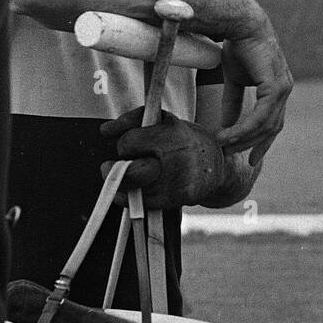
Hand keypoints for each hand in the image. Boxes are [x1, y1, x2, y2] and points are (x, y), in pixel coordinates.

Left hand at [100, 109, 225, 210]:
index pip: (130, 143)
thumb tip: (105, 131)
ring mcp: (178, 184)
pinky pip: (143, 204)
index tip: (131, 145)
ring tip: (128, 176)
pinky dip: (132, 198)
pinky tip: (134, 190)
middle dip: (114, 172)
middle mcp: (177, 161)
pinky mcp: (178, 200)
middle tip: (107, 168)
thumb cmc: (184, 139)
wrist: (217, 164)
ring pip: (134, 192)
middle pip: (132, 174)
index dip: (125, 145)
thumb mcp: (163, 119)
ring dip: (123, 185)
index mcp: (172, 135)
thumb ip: (131, 120)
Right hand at [214, 14, 291, 165]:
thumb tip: (226, 125)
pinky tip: (228, 134)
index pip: (273, 122)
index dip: (262, 142)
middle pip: (271, 128)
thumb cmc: (238, 48)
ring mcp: (283, 89)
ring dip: (243, 138)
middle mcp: (284, 91)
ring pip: (265, 125)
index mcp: (277, 90)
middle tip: (231, 155)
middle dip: (252, 145)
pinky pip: (260, 116)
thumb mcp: (234, 80)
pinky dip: (244, 128)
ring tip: (223, 144)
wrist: (240, 25)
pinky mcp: (275, 86)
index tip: (251, 159)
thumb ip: (233, 103)